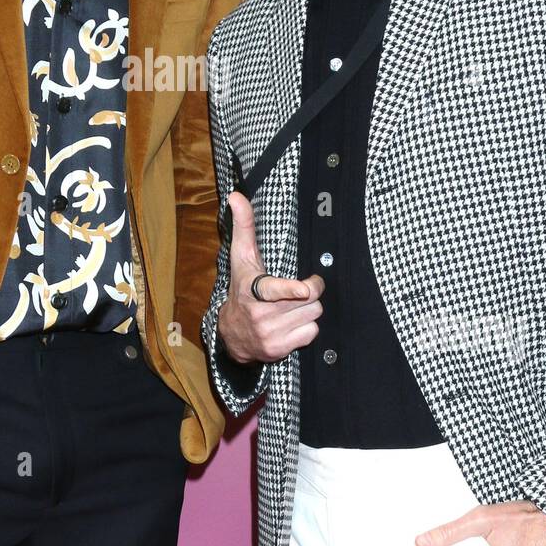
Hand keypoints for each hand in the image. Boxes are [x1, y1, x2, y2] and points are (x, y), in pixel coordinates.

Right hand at [217, 190, 324, 364]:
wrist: (232, 334)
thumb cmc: (242, 289)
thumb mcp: (242, 259)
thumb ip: (244, 226)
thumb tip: (235, 195)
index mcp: (252, 290)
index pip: (274, 290)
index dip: (292, 289)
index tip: (306, 289)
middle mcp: (260, 315)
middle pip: (309, 300)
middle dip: (308, 294)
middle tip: (297, 291)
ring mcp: (269, 335)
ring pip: (313, 315)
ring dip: (307, 310)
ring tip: (291, 308)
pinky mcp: (279, 350)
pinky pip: (311, 333)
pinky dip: (306, 328)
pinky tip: (291, 324)